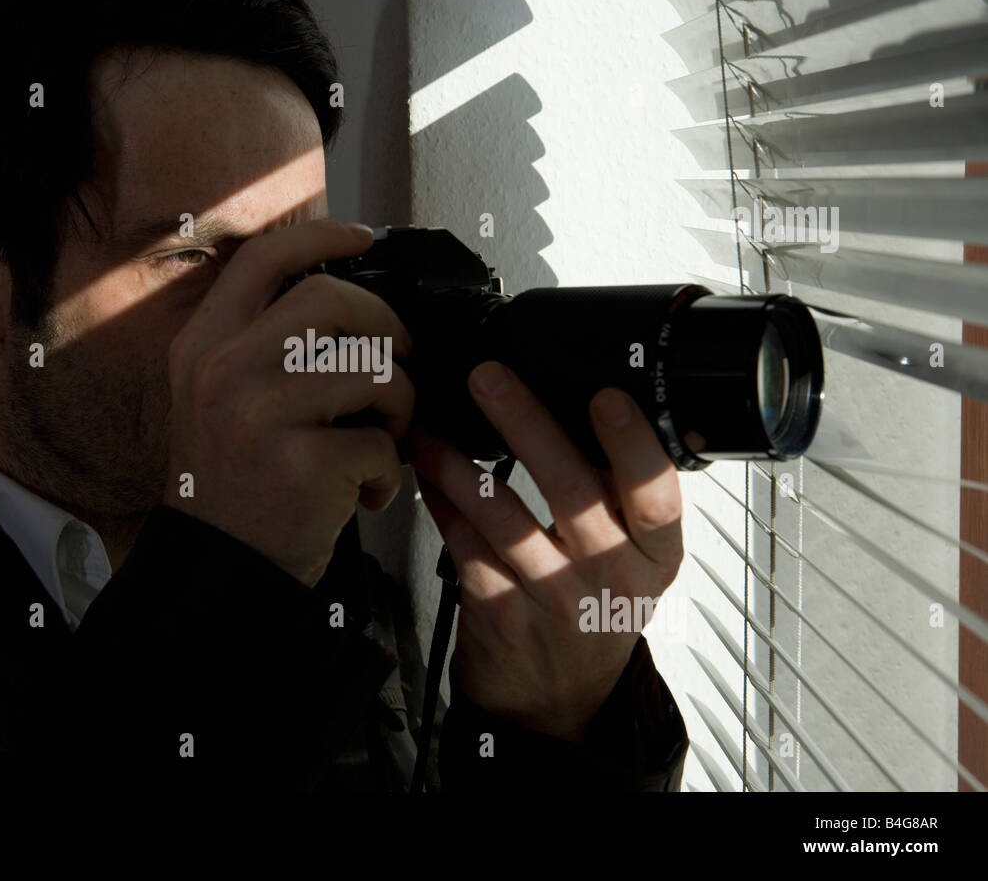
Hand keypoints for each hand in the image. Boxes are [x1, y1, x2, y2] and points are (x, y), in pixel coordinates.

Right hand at [163, 219, 414, 586]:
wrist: (222, 571)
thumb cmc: (237, 484)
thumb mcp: (219, 398)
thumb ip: (264, 345)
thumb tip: (351, 300)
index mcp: (204, 346)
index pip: (263, 259)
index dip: (321, 236)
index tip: (362, 237)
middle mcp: (224, 371)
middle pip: (333, 299)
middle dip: (387, 326)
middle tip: (399, 360)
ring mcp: (260, 416)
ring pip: (375, 370)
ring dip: (400, 406)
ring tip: (383, 438)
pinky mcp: (301, 464)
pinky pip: (382, 442)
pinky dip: (389, 472)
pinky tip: (366, 492)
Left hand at [408, 361, 683, 740]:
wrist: (557, 702)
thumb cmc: (595, 612)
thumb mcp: (635, 561)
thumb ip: (623, 497)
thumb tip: (585, 404)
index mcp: (653, 556)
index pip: (656, 496)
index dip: (633, 444)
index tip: (607, 397)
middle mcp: (606, 576)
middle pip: (570, 489)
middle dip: (525, 423)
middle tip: (491, 379)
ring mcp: (550, 595)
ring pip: (499, 513)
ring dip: (457, 461)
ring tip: (431, 425)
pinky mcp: (497, 608)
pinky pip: (461, 539)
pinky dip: (439, 498)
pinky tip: (426, 471)